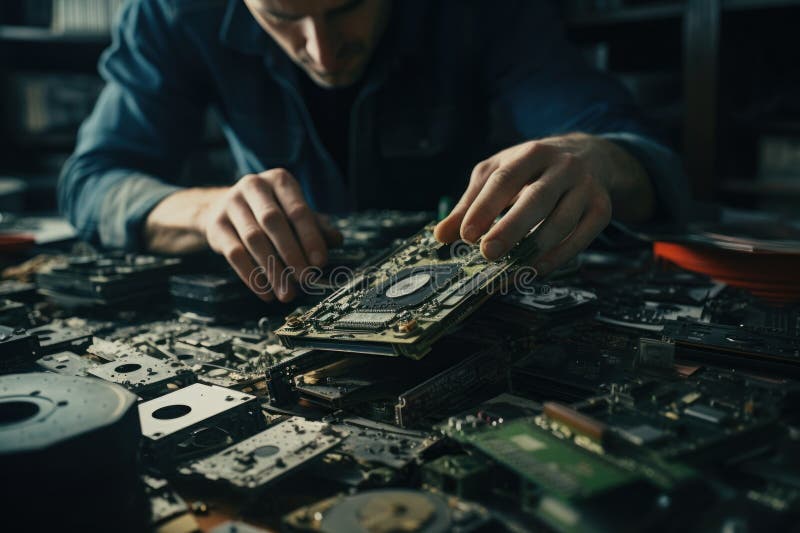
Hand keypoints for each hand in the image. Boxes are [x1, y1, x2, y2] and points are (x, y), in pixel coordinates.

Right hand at [202, 169, 341, 301]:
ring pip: (253, 239)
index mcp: (279, 180)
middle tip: (305, 280)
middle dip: (291, 254)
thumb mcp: (295, 214)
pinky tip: (266, 293)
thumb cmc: (272, 212)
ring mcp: (231, 203)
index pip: (298, 210)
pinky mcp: (216, 225)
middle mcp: (253, 186)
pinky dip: (252, 276)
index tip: (320, 263)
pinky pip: (234, 253)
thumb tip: (337, 240)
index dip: (310, 237)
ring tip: (287, 293)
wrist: (225, 209)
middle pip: (273, 222)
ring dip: (272, 270)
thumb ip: (317, 226)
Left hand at [434, 133, 652, 275]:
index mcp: (531, 153)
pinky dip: (557, 258)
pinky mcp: (602, 209)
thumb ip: (469, 204)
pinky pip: (581, 238)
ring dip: (534, 249)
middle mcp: (563, 167)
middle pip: (536, 199)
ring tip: (508, 270)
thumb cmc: (531, 169)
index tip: (465, 235)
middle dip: (511, 228)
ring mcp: (586, 187)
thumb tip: (440, 236)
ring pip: (562, 222)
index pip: (505, 179)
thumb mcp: (496, 174)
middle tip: (487, 254)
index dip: (485, 207)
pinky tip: (533, 270)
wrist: (589, 156)